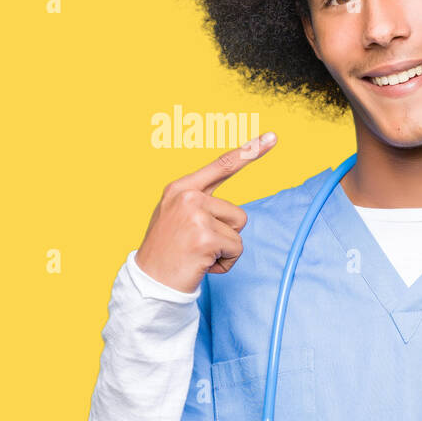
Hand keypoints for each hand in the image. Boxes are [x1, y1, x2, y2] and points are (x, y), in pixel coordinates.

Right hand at [134, 132, 277, 292]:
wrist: (149, 283)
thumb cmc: (166, 252)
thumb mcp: (175, 216)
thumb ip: (198, 203)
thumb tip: (229, 208)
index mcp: (180, 188)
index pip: (222, 165)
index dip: (250, 151)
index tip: (272, 137)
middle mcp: (187, 196)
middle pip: (238, 214)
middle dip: (226, 236)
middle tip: (196, 247)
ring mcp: (195, 215)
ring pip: (238, 233)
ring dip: (224, 250)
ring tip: (198, 256)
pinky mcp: (205, 237)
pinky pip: (236, 250)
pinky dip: (224, 264)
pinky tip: (202, 266)